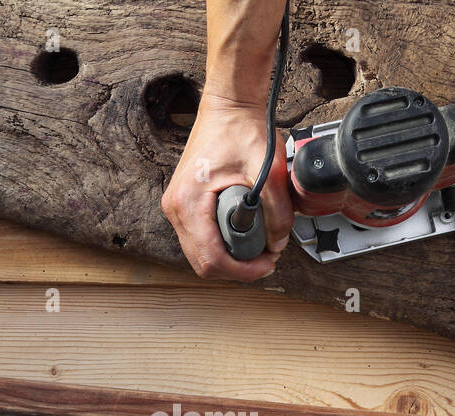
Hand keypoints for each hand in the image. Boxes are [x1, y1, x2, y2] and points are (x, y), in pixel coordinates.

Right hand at [160, 93, 293, 279]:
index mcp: (189, 202)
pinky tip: (243, 236)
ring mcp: (176, 206)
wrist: (228, 106)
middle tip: (266, 258)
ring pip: (200, 254)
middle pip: (203, 263)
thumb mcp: (269, 171)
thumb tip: (278, 242)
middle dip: (237, 268)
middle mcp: (176, 208)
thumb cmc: (242, 129)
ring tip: (257, 247)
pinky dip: (222, 244)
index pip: (211, 258)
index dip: (242, 271)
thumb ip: (277, 211)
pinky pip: (199, 239)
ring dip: (229, 258)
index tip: (267, 263)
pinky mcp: (183, 204)